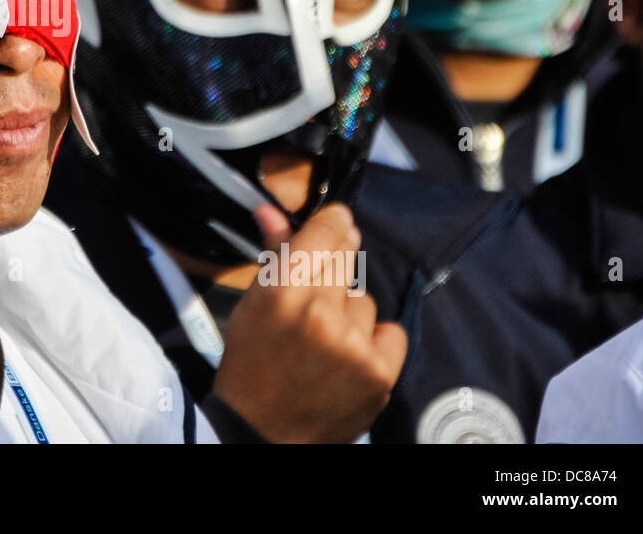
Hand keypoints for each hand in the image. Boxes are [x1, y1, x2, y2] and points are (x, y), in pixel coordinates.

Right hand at [211, 202, 406, 442]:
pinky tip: (349, 354)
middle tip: (320, 288)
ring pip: (364, 299)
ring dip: (349, 312)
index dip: (333, 222)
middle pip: (347, 260)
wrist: (263, 432)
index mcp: (281, 293)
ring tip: (323, 338)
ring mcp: (352, 345)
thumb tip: (272, 211)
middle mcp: (319, 314)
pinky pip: (391, 331)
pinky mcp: (378, 373)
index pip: (324, 233)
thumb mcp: (252, 306)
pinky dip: (374, 340)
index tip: (337, 220)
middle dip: (335, 264)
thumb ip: (273, 255)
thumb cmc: (252, 365)